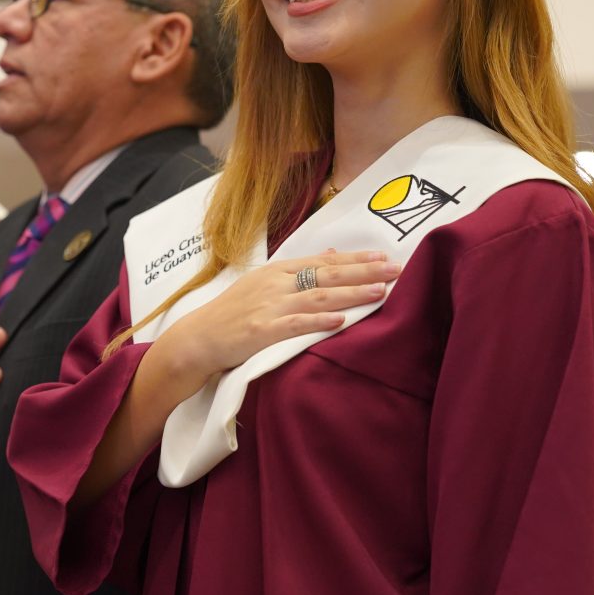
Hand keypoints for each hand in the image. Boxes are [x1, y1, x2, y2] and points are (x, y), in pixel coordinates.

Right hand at [78, 250, 401, 506]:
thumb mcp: (263, 285)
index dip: (354, 259)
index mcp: (275, 271)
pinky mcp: (260, 330)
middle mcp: (273, 284)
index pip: (322, 261)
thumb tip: (332, 254)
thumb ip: (298, 270)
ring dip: (350, 294)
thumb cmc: (231, 315)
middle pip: (325, 275)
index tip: (384, 256)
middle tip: (396, 269)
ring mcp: (266, 306)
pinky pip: (294, 324)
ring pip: (316, 297)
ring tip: (380, 292)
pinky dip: (318, 321)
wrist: (197, 340)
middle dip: (363, 272)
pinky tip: (341, 321)